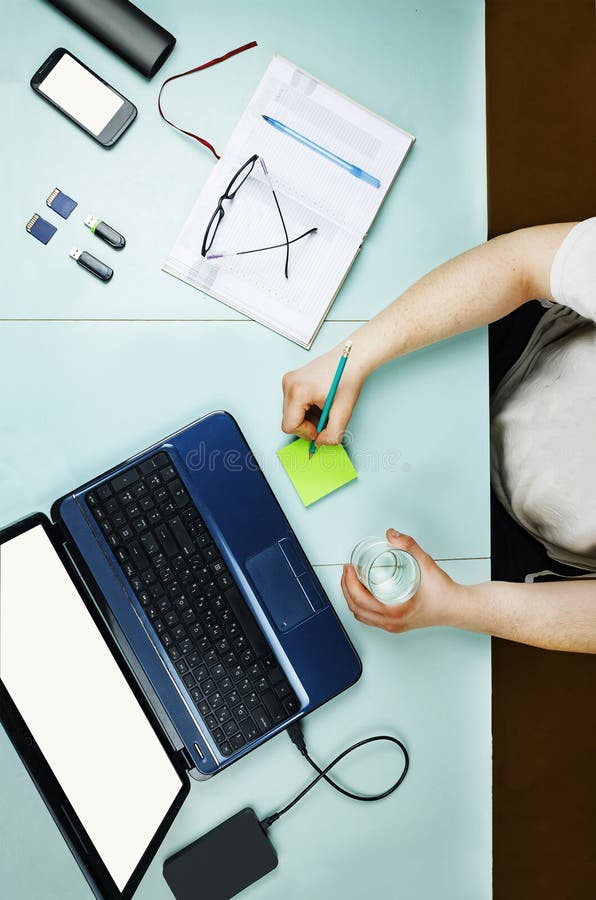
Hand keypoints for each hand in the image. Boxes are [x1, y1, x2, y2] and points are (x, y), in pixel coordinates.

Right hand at [281, 345, 366, 444]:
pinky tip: (319, 402)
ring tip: (324, 408)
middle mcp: (289, 384)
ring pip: (291, 413)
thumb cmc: (347, 378)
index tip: (320, 429)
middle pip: (289, 420)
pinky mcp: (291, 380)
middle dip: (308, 425)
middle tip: (326, 418)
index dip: (306, 432)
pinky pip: (293, 403)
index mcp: (298, 391)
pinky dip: (306, 408)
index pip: (289, 425)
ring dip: (307, 417)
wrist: (351, 357)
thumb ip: (332, 434)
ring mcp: (288, 380)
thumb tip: (320, 443)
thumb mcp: (343, 412)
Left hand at [342, 529, 460, 632]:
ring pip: (361, 615)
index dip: (348, 582)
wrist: (457, 607)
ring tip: (352, 580)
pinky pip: (370, 618)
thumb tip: (392, 534)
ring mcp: (392, 626)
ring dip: (352, 598)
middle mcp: (390, 623)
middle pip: (355, 608)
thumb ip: (409, 545)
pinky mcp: (396, 624)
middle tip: (347, 571)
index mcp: (393, 612)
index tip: (348, 568)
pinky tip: (364, 593)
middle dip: (346, 588)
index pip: (359, 600)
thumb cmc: (444, 593)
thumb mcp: (425, 564)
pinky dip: (361, 606)